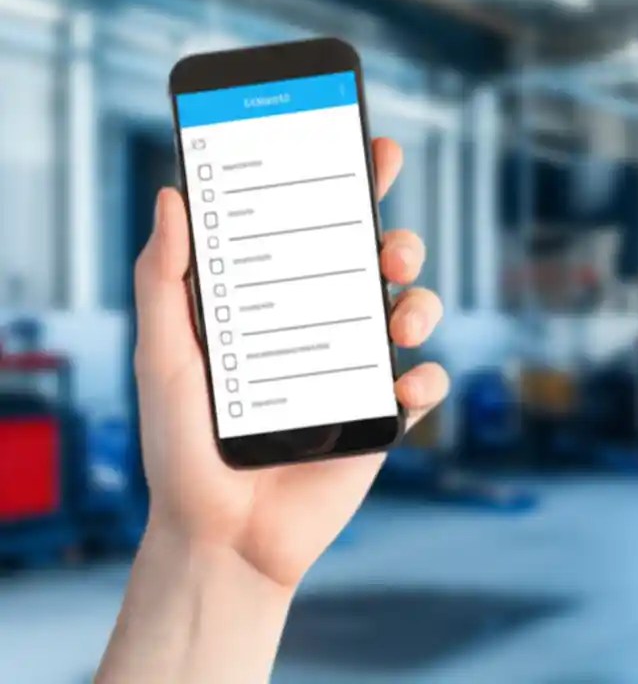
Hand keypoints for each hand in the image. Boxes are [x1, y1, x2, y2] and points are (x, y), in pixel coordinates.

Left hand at [133, 137, 447, 588]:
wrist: (222, 536)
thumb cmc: (181, 448)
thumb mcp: (162, 354)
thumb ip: (164, 279)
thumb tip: (170, 197)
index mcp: (275, 304)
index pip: (316, 232)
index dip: (349, 187)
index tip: (372, 149)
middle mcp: (323, 328)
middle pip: (378, 264)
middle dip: (399, 240)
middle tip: (389, 246)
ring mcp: (357, 372)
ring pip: (414, 313)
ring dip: (422, 303)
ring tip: (400, 318)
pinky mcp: (383, 420)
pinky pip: (425, 385)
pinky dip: (426, 379)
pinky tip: (402, 389)